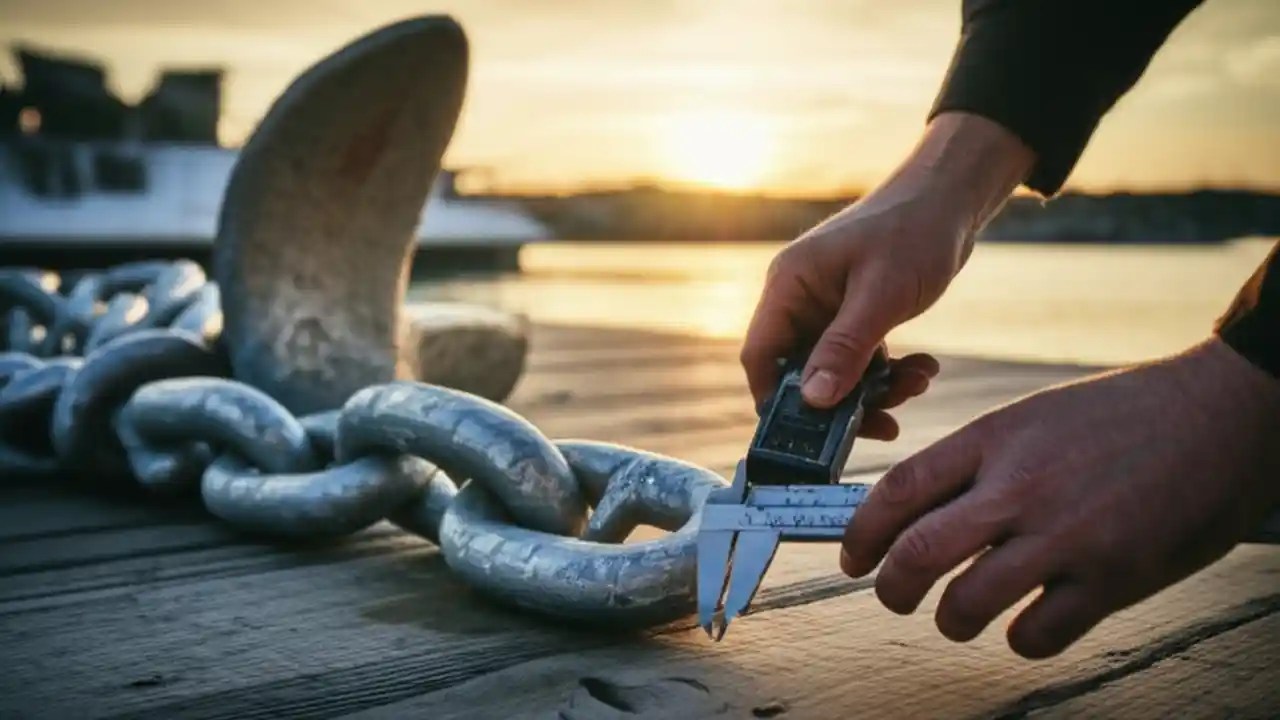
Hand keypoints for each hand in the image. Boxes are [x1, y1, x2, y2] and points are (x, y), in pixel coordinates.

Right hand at [740, 112, 1034, 427]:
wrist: (952, 198)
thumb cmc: (913, 230)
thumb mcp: (881, 295)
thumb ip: (845, 349)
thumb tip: (812, 400)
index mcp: (789, 285)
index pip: (760, 355)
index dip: (774, 400)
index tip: (805, 437)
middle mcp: (800, 298)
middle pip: (800, 371)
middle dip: (840, 401)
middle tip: (884, 421)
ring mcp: (827, 307)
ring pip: (834, 371)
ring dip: (874, 389)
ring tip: (917, 385)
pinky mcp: (854, 314)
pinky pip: (860, 359)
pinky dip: (888, 372)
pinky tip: (922, 369)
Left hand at [840, 338, 1279, 658]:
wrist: (1219, 414)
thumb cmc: (1121, 416)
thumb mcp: (1031, 418)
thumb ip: (977, 462)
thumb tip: (919, 510)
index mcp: (993, 439)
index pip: (898, 489)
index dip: (860, 533)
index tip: (852, 558)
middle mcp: (1020, 487)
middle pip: (918, 552)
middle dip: (890, 589)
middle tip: (893, 597)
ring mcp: (1066, 534)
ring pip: (968, 604)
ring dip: (951, 621)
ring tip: (959, 617)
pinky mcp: (1113, 577)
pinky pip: (1037, 634)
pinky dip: (1021, 639)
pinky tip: (1028, 624)